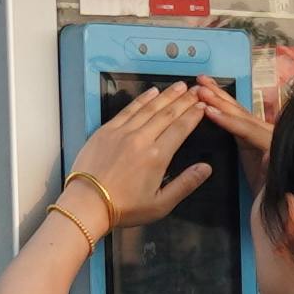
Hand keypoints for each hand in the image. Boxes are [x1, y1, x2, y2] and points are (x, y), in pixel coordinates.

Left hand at [56, 79, 237, 234]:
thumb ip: (185, 184)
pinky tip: (151, 92)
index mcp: (157, 157)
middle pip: (167, 114)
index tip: (202, 106)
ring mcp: (122, 132)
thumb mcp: (160, 204)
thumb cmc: (124, 207)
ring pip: (149, 108)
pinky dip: (142, 99)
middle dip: (184, 100)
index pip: (180, 128)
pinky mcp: (106, 130)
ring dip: (166, 95)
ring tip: (179, 86)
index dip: (193, 115)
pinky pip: (128, 110)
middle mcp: (141, 139)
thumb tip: (206, 168)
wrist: (87, 203)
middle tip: (196, 89)